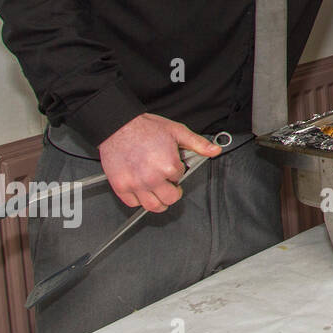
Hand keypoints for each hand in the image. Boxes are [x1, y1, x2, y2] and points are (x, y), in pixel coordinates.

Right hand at [97, 113, 222, 212]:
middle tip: (170, 184)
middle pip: (170, 198)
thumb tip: (214, 150)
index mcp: (168, 166)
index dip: (177, 172)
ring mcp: (135, 184)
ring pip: (153, 206)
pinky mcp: (120, 186)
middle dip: (173, 192)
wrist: (117, 126)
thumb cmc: (145, 127)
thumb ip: (198, 143)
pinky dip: (138, 199)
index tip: (172, 166)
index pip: (180, 178)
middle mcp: (152, 178)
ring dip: (159, 202)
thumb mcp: (177, 131)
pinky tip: (142, 189)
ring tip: (159, 192)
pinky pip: (132, 203)